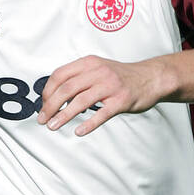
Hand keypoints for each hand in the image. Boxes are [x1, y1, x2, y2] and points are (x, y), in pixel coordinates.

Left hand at [36, 54, 169, 135]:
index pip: (60, 75)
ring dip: (63, 115)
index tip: (42, 105)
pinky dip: (88, 124)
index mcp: (89, 63)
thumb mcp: (98, 69)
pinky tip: (78, 132)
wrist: (150, 78)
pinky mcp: (121, 100)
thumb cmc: (120, 77)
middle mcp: (98, 71)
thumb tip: (54, 95)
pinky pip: (101, 114)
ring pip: (80, 101)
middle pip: (67, 88)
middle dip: (50, 105)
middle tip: (42, 119)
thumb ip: (78, 77)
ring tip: (53, 126)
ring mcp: (110, 86)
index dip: (47, 91)